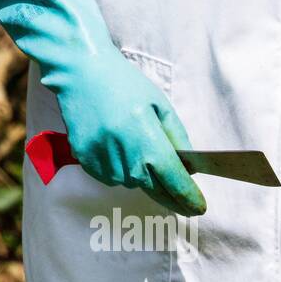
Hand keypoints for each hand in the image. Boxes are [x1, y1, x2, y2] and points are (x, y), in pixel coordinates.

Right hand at [55, 52, 206, 216]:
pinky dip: (121, 169)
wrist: (81, 73)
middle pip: (157, 191)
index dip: (189, 198)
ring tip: (136, 146)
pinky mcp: (86, 162)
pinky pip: (112, 177)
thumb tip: (190, 170)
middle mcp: (126, 159)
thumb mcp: (161, 108)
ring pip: (134, 184)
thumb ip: (178, 140)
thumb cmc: (124, 85)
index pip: (175, 183)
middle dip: (174, 199)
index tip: (199, 208)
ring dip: (143, 176)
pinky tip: (117, 146)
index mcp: (149, 144)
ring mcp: (104, 163)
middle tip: (189, 207)